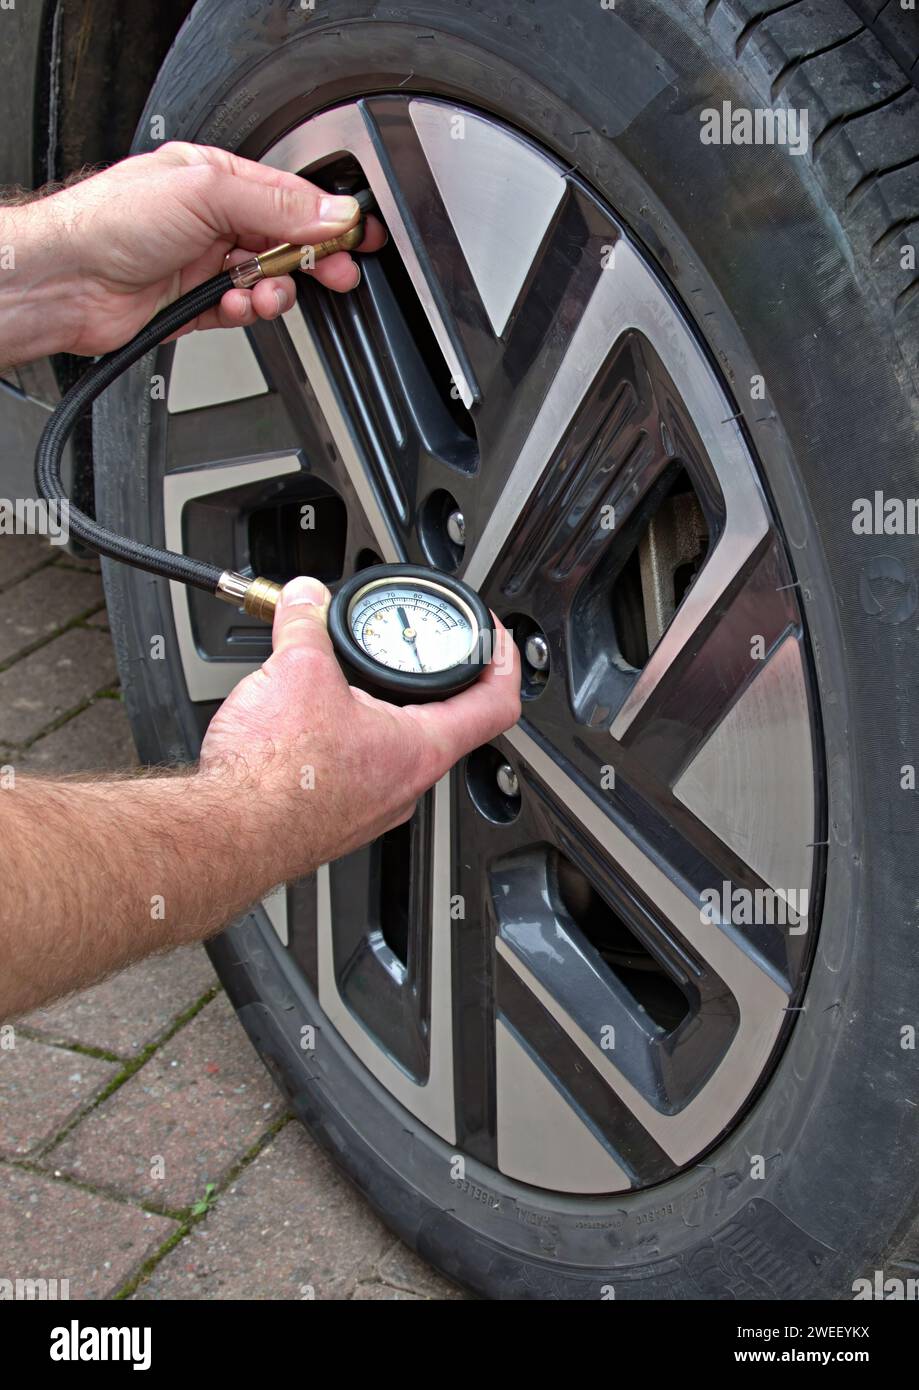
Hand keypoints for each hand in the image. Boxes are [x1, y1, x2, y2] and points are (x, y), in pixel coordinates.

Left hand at [1, 142, 385, 363]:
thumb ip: (276, 204)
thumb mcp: (206, 193)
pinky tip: (240, 307)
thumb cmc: (112, 221)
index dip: (327, 218)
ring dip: (275, 291)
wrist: (67, 280)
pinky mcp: (193, 304)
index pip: (289, 196)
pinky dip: (247, 313)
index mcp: (215, 178)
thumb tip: (329, 212)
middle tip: (337, 275)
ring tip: (269, 295)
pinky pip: (240, 311)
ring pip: (265, 279)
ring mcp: (202, 262)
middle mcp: (210, 218)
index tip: (358, 236)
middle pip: (283, 241)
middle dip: (312, 260)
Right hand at [199, 576, 521, 881]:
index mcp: (421, 748)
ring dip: (383, 712)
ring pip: (396, 750)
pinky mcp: (338, 817)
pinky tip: (313, 726)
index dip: (502, 659)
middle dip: (431, 679)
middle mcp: (406, 784)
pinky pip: (358, 771)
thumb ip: (305, 623)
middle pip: (446, 724)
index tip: (492, 635)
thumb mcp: (296, 670)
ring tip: (356, 682)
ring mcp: (373, 806)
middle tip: (417, 649)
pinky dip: (347, 740)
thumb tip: (305, 597)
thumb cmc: (274, 778)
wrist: (230, 834)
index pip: (496, 703)